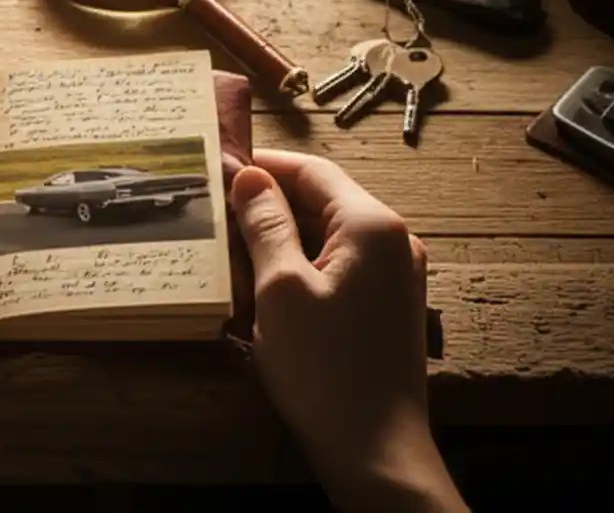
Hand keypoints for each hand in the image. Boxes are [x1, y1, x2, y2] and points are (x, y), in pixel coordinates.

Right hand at [230, 150, 464, 512]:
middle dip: (270, 200)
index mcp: (372, 226)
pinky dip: (303, 261)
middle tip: (217, 209)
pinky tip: (267, 281)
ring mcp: (396, 274)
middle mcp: (394, 241)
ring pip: (330, 233)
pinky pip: (341, 264)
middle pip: (324, 199)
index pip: (313, 171)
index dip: (264, 165)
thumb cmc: (325, 370)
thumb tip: (249, 177)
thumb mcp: (279, 289)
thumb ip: (264, 225)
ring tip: (233, 245)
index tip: (219, 167)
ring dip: (283, 233)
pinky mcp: (387, 304)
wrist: (375, 449)